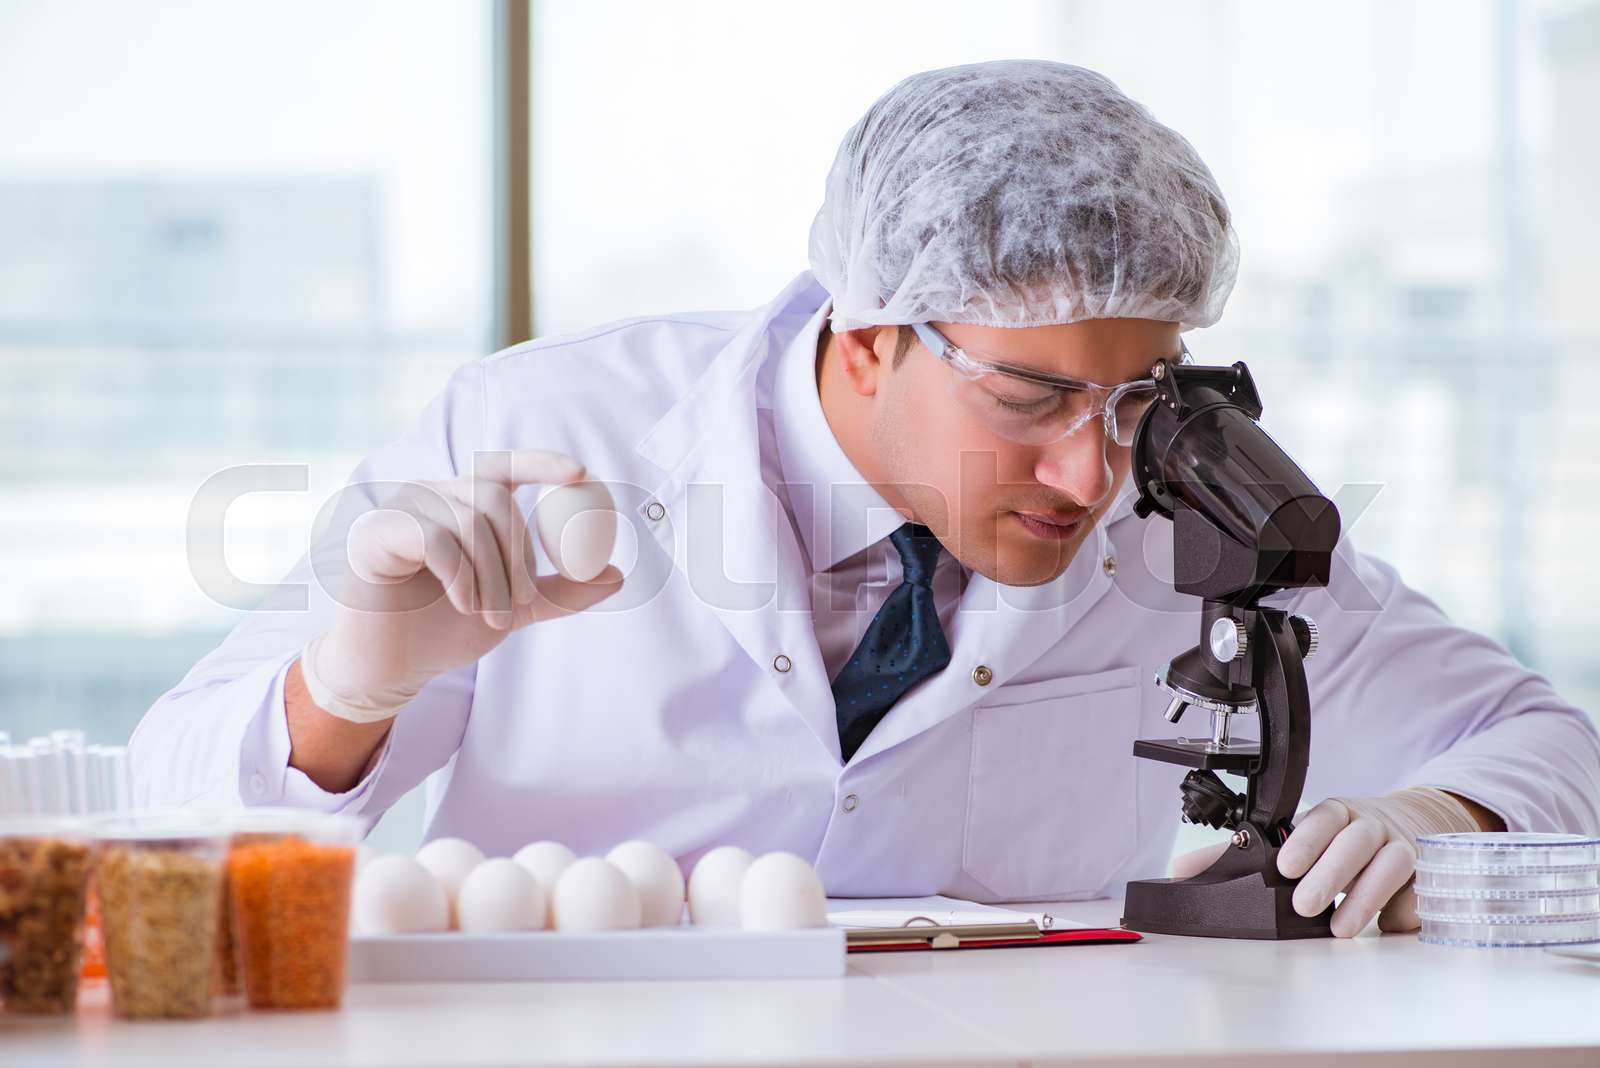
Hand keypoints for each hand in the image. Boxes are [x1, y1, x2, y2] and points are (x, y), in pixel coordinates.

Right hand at [301, 449, 623, 721]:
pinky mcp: (377, 532)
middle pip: (495, 499)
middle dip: (518, 555)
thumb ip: (560, 590)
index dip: (542, 462)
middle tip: (521, 601)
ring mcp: (402, 508)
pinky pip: (435, 539)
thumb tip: (616, 575)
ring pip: (469, 522)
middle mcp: (432, 493)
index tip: (581, 474)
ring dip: (492, 577)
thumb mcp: (515, 607)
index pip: (505, 466)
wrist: (394, 664)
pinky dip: (461, 577)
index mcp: (464, 501)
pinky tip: (463, 604)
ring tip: (489, 613)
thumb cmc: (448, 626)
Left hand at [1168, 787, 1486, 937]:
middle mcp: (1370, 825)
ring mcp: (1400, 847)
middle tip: (1303, 905)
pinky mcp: (1424, 876)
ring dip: (1366, 896)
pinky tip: (1391, 927)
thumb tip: (1181, 873)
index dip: (1306, 839)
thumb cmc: (1340, 838)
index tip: (1285, 866)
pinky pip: (1421, 890)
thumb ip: (1239, 855)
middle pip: (1356, 841)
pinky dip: (1408, 908)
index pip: (1323, 816)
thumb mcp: (1294, 839)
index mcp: (1336, 812)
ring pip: (1392, 863)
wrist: (1413, 824)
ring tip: (1340, 929)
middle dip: (1330, 873)